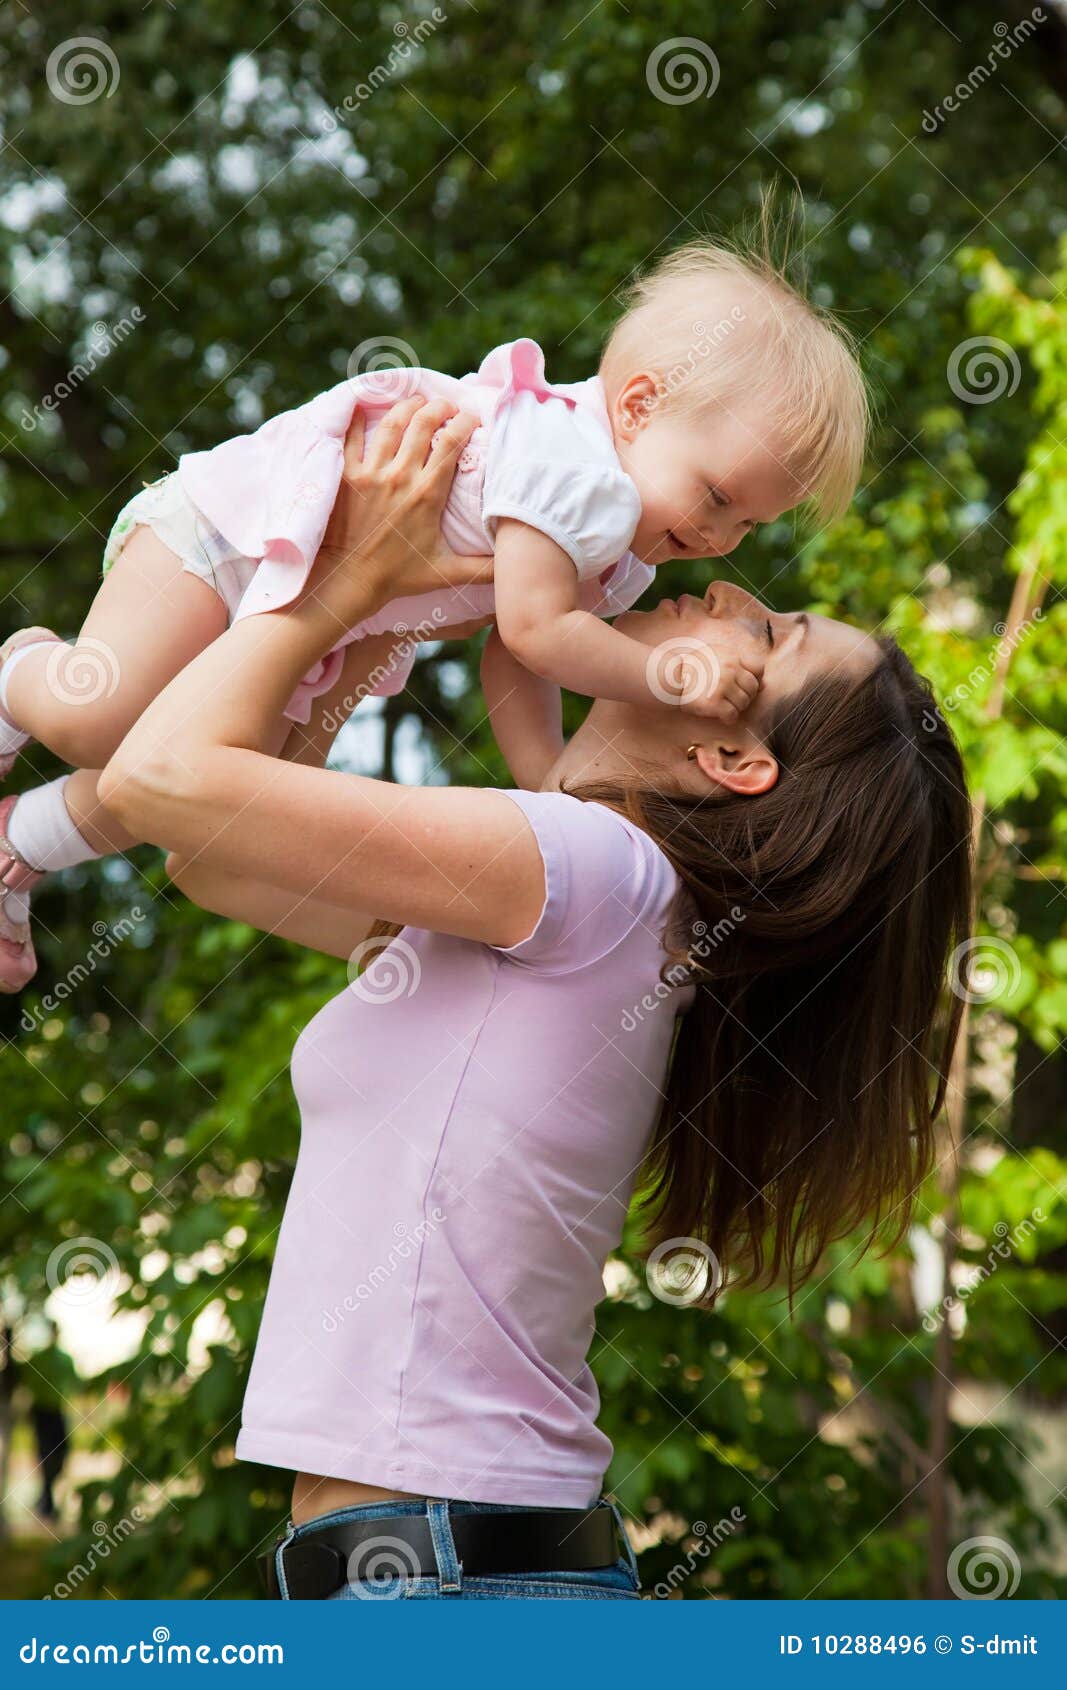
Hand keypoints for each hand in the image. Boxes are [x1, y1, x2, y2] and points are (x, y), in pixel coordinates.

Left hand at [310, 395, 493, 610]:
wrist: (350, 580)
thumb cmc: (399, 577)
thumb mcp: (447, 572)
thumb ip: (484, 569)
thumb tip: (515, 567)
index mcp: (427, 494)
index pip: (452, 443)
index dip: (465, 423)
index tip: (472, 418)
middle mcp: (400, 476)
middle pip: (423, 423)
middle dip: (438, 407)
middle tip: (446, 405)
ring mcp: (370, 473)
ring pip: (391, 423)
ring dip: (406, 406)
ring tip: (416, 401)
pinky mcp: (346, 475)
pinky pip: (350, 436)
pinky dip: (356, 418)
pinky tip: (364, 405)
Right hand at [678, 649, 762, 721]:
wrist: (669, 678)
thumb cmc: (691, 669)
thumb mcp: (715, 654)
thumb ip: (737, 663)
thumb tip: (763, 683)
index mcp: (731, 656)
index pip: (758, 668)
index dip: (755, 679)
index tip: (744, 685)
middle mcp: (730, 669)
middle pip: (752, 688)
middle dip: (745, 695)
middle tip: (732, 699)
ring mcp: (723, 686)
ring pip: (744, 702)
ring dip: (736, 707)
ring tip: (724, 705)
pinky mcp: (714, 703)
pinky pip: (732, 715)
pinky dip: (728, 718)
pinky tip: (720, 715)